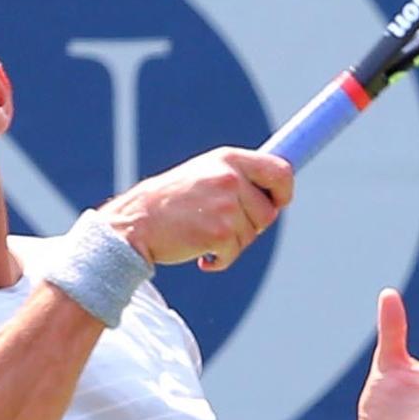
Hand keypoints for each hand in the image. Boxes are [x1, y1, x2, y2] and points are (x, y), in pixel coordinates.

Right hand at [99, 148, 292, 271]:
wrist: (134, 224)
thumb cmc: (167, 202)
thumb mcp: (202, 175)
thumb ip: (237, 178)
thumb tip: (276, 196)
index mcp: (228, 159)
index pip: (280, 170)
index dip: (284, 191)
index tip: (278, 202)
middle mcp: (230, 178)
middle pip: (268, 212)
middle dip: (250, 225)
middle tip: (221, 226)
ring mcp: (226, 205)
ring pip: (252, 235)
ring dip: (231, 243)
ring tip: (201, 234)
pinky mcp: (220, 232)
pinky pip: (235, 253)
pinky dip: (220, 260)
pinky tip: (198, 252)